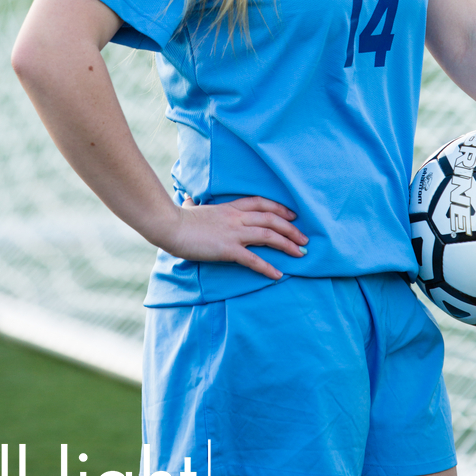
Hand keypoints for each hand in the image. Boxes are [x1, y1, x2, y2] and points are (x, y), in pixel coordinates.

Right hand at [157, 195, 308, 280]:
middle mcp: (236, 217)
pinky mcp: (228, 249)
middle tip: (305, 239)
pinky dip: (267, 267)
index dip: (280, 208)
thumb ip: (194, 204)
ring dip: (287, 245)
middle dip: (291, 229)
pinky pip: (253, 259)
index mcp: (230, 207)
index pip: (261, 203)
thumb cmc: (178, 218)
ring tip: (301, 254)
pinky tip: (278, 275)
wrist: (170, 226)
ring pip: (268, 236)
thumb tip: (188, 200)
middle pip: (272, 219)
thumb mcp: (190, 208)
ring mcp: (233, 232)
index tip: (293, 216)